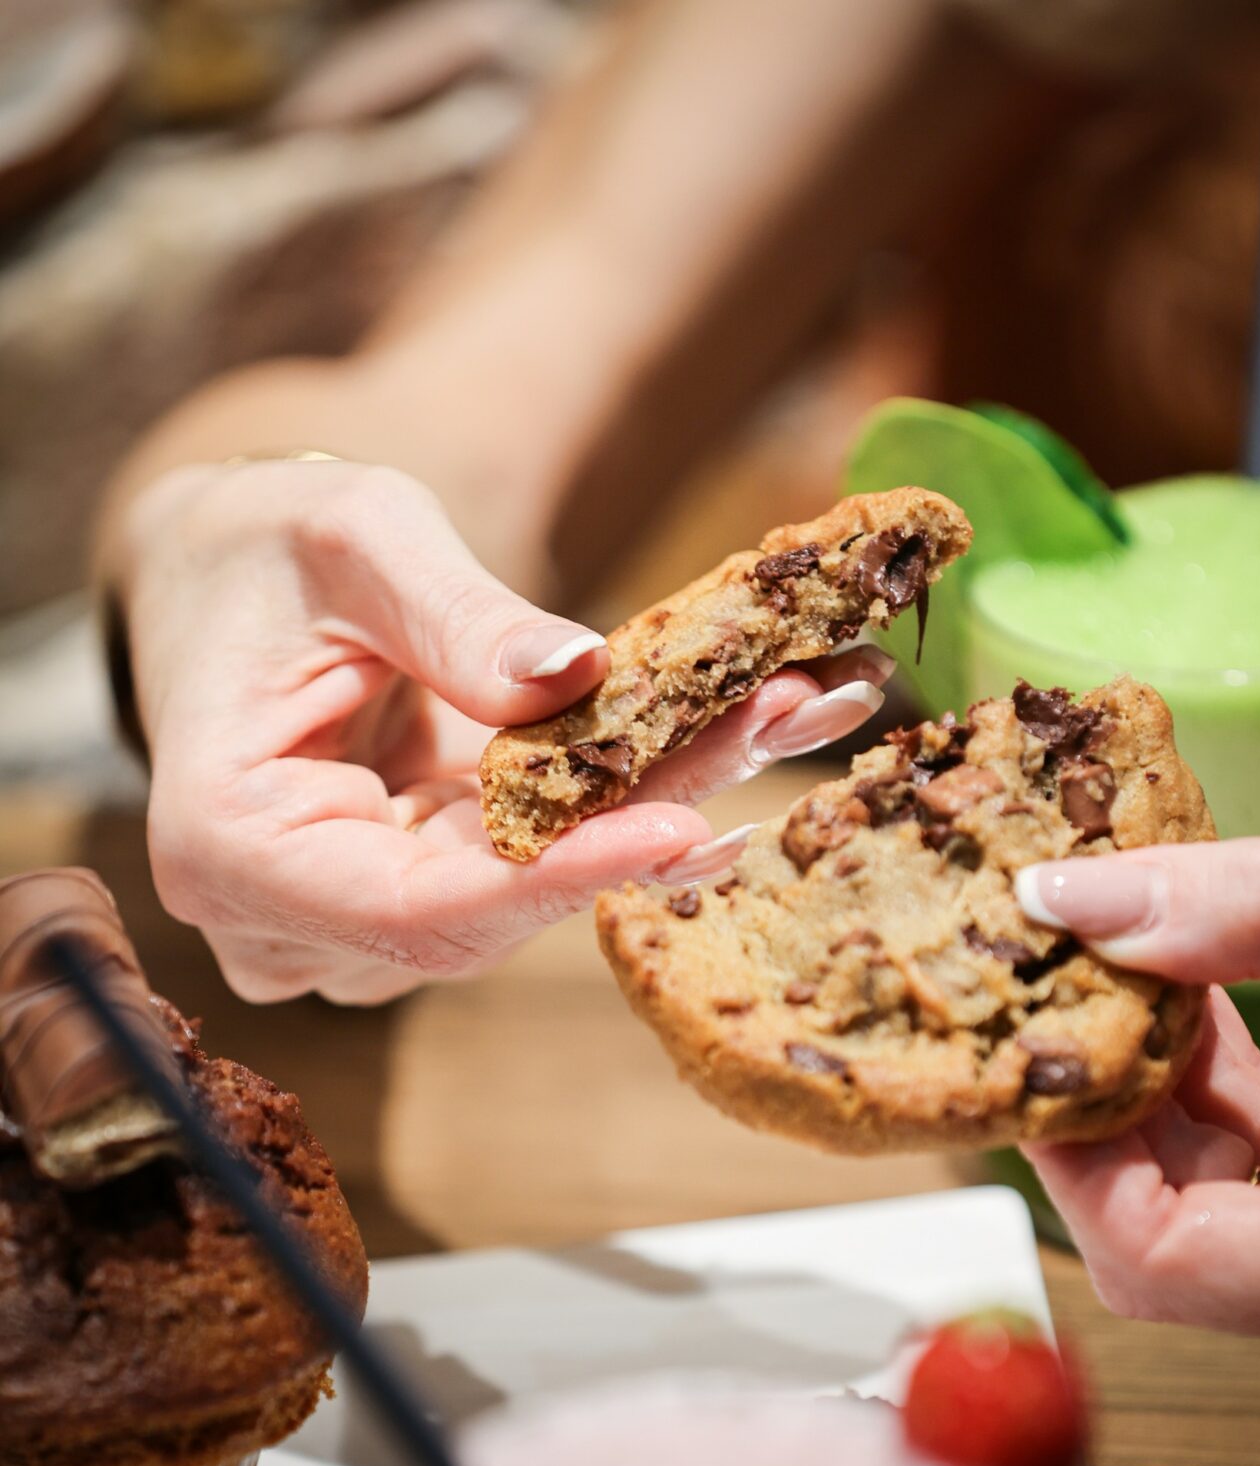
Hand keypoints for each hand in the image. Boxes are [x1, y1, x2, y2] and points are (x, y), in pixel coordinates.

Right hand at [114, 460, 889, 1004]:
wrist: (234, 572)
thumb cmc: (264, 544)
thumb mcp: (351, 537)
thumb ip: (452, 614)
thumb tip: (576, 674)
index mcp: (232, 847)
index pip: (413, 907)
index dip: (557, 881)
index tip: (687, 829)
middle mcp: (296, 915)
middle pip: (505, 900)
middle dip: (661, 811)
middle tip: (797, 713)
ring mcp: (368, 913)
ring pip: (546, 883)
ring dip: (683, 793)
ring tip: (809, 700)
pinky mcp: (431, 881)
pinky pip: (551, 853)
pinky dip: (651, 786)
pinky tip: (756, 725)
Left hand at [1014, 838, 1259, 1416]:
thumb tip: (1075, 905)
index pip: (1154, 1257)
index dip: (1068, 1145)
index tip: (1029, 1033)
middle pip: (1151, 1223)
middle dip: (1100, 1093)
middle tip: (1054, 974)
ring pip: (1180, 1187)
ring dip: (1144, 1071)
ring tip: (1120, 957)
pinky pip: (1230, 1161)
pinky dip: (1197, 1076)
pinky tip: (1187, 986)